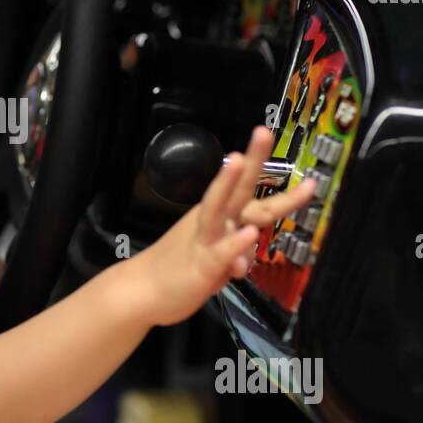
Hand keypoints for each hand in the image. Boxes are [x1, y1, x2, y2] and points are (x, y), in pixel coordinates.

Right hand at [126, 125, 315, 326]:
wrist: (140, 291)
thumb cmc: (178, 271)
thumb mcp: (216, 262)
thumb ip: (235, 255)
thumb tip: (246, 257)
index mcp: (220, 219)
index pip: (249, 192)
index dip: (266, 171)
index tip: (281, 149)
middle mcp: (213, 223)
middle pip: (238, 189)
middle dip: (253, 160)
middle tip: (262, 132)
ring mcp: (204, 241)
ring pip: (219, 208)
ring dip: (229, 184)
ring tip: (240, 161)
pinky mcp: (201, 266)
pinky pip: (220, 253)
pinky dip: (234, 244)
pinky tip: (247, 233)